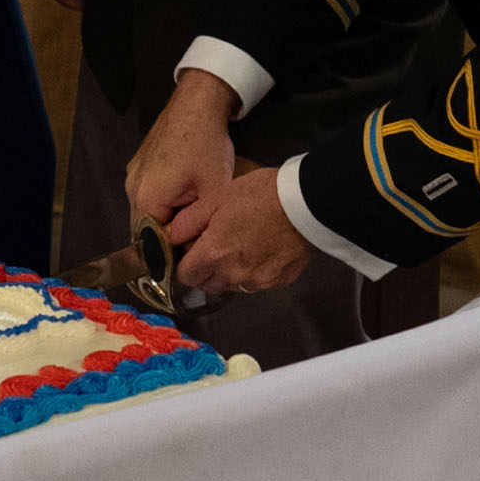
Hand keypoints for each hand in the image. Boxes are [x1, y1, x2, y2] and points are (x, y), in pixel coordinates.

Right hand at [126, 69, 237, 245]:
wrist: (197, 106)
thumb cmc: (207, 146)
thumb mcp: (213, 193)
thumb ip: (195, 227)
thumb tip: (182, 248)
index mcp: (147, 199)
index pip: (150, 243)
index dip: (171, 251)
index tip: (190, 250)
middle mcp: (131, 189)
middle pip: (145, 228)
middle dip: (167, 234)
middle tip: (194, 229)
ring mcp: (132, 175)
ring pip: (146, 211)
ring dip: (166, 215)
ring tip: (192, 205)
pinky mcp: (138, 165)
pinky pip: (146, 193)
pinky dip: (162, 199)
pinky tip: (184, 188)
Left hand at [177, 165, 313, 296]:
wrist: (307, 203)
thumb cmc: (262, 195)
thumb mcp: (217, 198)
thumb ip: (190, 221)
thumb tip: (172, 236)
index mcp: (214, 255)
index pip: (186, 276)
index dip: (186, 264)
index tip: (192, 252)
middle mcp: (234, 275)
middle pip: (209, 285)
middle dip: (208, 270)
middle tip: (218, 245)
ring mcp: (258, 282)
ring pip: (234, 285)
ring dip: (232, 272)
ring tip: (245, 244)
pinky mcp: (280, 281)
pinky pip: (259, 282)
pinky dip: (257, 271)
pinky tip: (265, 249)